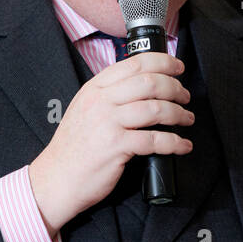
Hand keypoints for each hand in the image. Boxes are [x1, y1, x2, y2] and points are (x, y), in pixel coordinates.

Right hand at [29, 52, 193, 236]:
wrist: (55, 179)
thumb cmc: (73, 148)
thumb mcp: (84, 110)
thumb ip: (108, 95)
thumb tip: (142, 86)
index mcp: (94, 88)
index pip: (134, 63)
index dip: (162, 62)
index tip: (178, 66)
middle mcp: (101, 101)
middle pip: (149, 83)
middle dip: (175, 88)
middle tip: (185, 96)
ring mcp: (107, 123)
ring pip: (155, 109)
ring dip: (178, 114)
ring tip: (187, 119)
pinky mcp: (115, 147)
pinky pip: (154, 140)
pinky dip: (174, 143)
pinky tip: (183, 145)